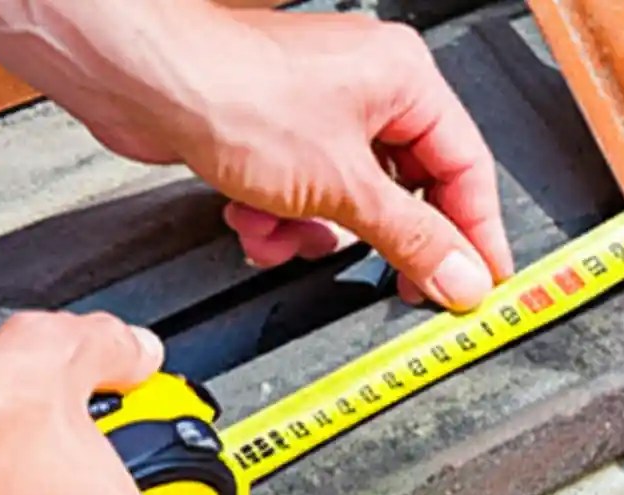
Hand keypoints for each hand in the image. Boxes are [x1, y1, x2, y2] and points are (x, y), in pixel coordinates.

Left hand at [0, 0, 513, 310]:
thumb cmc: (235, 93)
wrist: (142, 80)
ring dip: (314, 232)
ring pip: (345, 202)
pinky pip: (301, 195)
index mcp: (404, 80)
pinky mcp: (273, 135)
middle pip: (403, 189)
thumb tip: (461, 275)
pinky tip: (250, 218)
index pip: (466, 167)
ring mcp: (316, 112)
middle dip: (377, 237)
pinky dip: (278, 219)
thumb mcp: (342, 186)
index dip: (475, 232)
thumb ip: (409, 237)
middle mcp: (366, 89)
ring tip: (285, 233)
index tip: (480, 281)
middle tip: (396, 285)